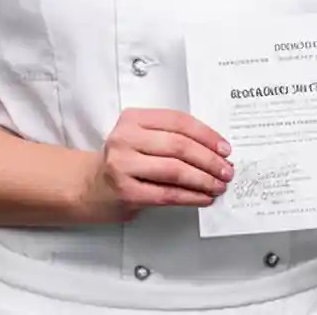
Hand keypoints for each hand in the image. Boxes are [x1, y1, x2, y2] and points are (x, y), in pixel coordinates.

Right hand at [81, 108, 233, 221]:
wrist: (90, 187)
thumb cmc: (124, 161)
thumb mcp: (142, 138)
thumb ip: (171, 137)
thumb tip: (215, 150)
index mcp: (133, 119)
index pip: (179, 121)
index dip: (207, 135)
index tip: (225, 148)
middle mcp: (125, 138)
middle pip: (180, 146)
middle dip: (210, 160)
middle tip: (227, 170)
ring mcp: (123, 165)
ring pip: (176, 171)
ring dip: (204, 180)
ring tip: (219, 185)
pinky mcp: (126, 191)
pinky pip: (167, 194)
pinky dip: (191, 196)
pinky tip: (204, 197)